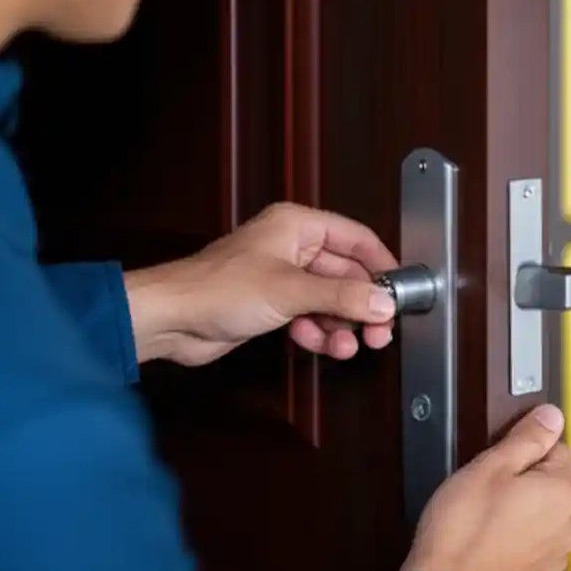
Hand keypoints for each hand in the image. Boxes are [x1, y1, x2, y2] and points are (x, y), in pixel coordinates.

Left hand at [125, 202, 398, 365]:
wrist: (170, 320)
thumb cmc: (214, 288)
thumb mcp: (291, 291)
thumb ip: (343, 297)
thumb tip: (383, 301)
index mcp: (297, 226)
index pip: (357, 239)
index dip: (382, 265)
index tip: (400, 291)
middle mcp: (292, 248)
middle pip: (347, 275)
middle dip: (363, 305)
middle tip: (379, 330)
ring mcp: (282, 277)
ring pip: (331, 300)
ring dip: (342, 324)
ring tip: (348, 344)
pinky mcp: (273, 304)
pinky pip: (311, 316)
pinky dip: (319, 332)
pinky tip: (320, 344)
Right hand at [401, 405, 570, 570]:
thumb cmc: (460, 536)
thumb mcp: (489, 467)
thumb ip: (527, 437)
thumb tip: (550, 416)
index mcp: (562, 494)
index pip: (559, 450)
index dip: (526, 450)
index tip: (503, 459)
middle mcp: (567, 529)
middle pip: (551, 488)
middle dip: (523, 485)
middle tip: (487, 491)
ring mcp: (554, 561)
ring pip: (540, 522)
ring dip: (519, 518)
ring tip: (483, 522)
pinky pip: (530, 552)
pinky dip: (512, 547)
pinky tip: (485, 547)